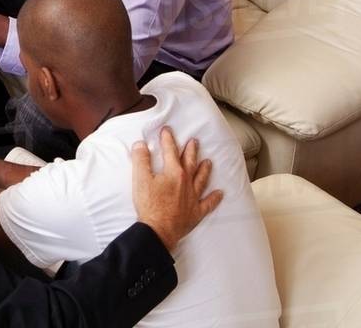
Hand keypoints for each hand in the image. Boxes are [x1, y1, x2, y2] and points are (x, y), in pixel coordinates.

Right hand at [131, 126, 222, 251]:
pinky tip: (220, 193)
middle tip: (194, 141)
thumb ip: (141, 160)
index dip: (168, 139)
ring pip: (201, 179)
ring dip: (205, 169)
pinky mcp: (195, 212)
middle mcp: (186, 182)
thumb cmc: (149, 205)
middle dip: (191, 150)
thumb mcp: (140, 179)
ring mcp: (193, 197)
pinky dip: (214, 198)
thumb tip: (141, 144)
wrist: (158, 231)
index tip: (167, 130)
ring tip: (208, 161)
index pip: (170, 151)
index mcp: (174, 172)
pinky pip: (208, 203)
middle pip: (190, 162)